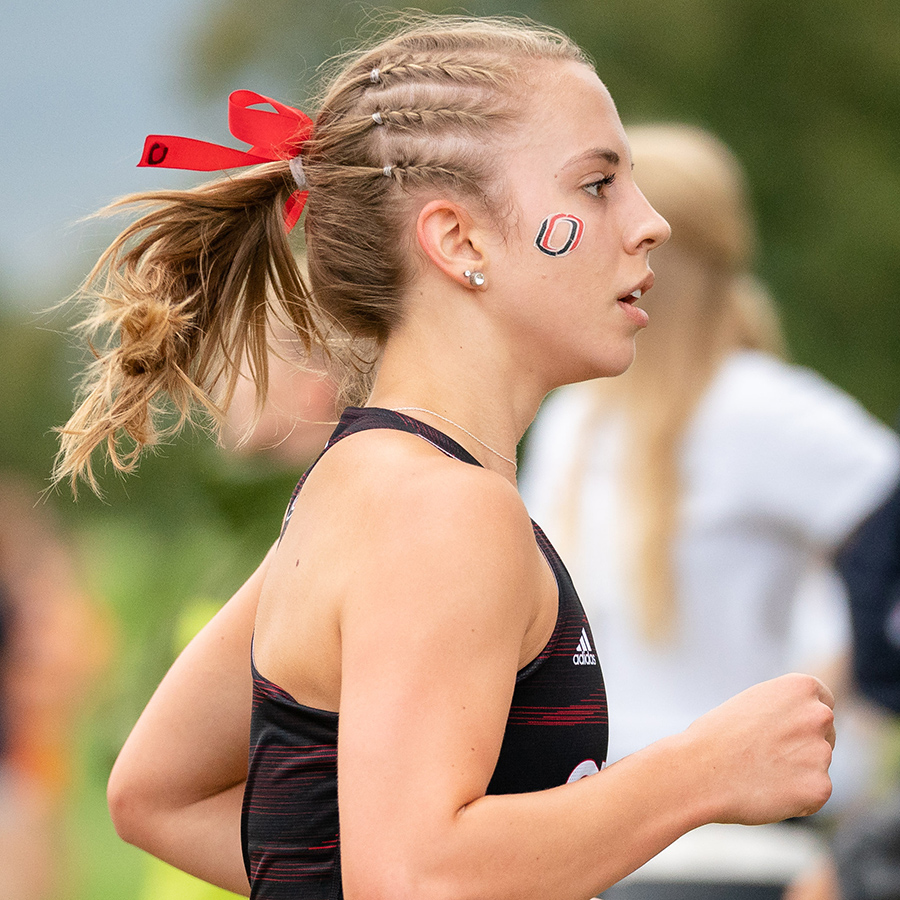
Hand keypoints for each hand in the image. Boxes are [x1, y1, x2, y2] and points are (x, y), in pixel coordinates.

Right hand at [684, 673, 834, 824]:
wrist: (700, 771)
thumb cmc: (717, 736)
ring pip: (818, 766)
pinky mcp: (820, 787)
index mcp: (800, 687)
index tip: (788, 729)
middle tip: (767, 755)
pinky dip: (796, 799)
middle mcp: (818, 715)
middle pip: (826, 735)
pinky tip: (766, 791)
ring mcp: (822, 752)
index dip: (806, 717)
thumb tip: (805, 728)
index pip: (824, 700)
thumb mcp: (753, 704)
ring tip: (758, 773)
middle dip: (805, 746)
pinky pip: (815, 794)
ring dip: (798, 773)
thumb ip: (785, 710)